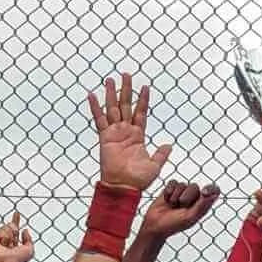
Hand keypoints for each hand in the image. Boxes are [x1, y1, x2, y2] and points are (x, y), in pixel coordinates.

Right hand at [0, 210, 34, 261]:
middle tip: (13, 241)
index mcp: (14, 241)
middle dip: (14, 230)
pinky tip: (2, 245)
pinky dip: (3, 237)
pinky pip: (0, 231)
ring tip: (8, 245)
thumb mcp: (30, 249)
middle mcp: (6, 239)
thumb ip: (29, 239)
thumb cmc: (19, 259)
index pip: (15, 228)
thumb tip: (25, 230)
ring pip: (6, 227)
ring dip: (10, 235)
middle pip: (11, 225)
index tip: (16, 212)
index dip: (16, 220)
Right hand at [88, 74, 171, 191]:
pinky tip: (92, 95)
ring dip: (111, 94)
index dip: (143, 100)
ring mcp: (114, 133)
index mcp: (137, 136)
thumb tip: (169, 145)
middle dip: (126, 90)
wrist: (124, 187)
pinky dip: (95, 107)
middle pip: (126, 105)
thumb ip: (161, 154)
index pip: (140, 113)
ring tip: (110, 79)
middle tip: (126, 74)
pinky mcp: (105, 137)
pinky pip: (99, 119)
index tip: (145, 87)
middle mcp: (125, 131)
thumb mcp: (154, 165)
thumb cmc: (138, 180)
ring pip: (113, 108)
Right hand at [141, 180, 220, 239]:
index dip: (210, 189)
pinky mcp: (171, 188)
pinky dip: (169, 191)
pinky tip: (166, 200)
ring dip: (176, 196)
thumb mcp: (190, 217)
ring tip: (172, 206)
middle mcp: (194, 197)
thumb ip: (202, 206)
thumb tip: (214, 195)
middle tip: (180, 207)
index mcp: (202, 205)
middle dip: (186, 197)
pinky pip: (173, 182)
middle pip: (195, 186)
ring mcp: (182, 192)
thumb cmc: (174, 224)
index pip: (213, 191)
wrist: (155, 225)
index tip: (204, 193)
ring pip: (183, 184)